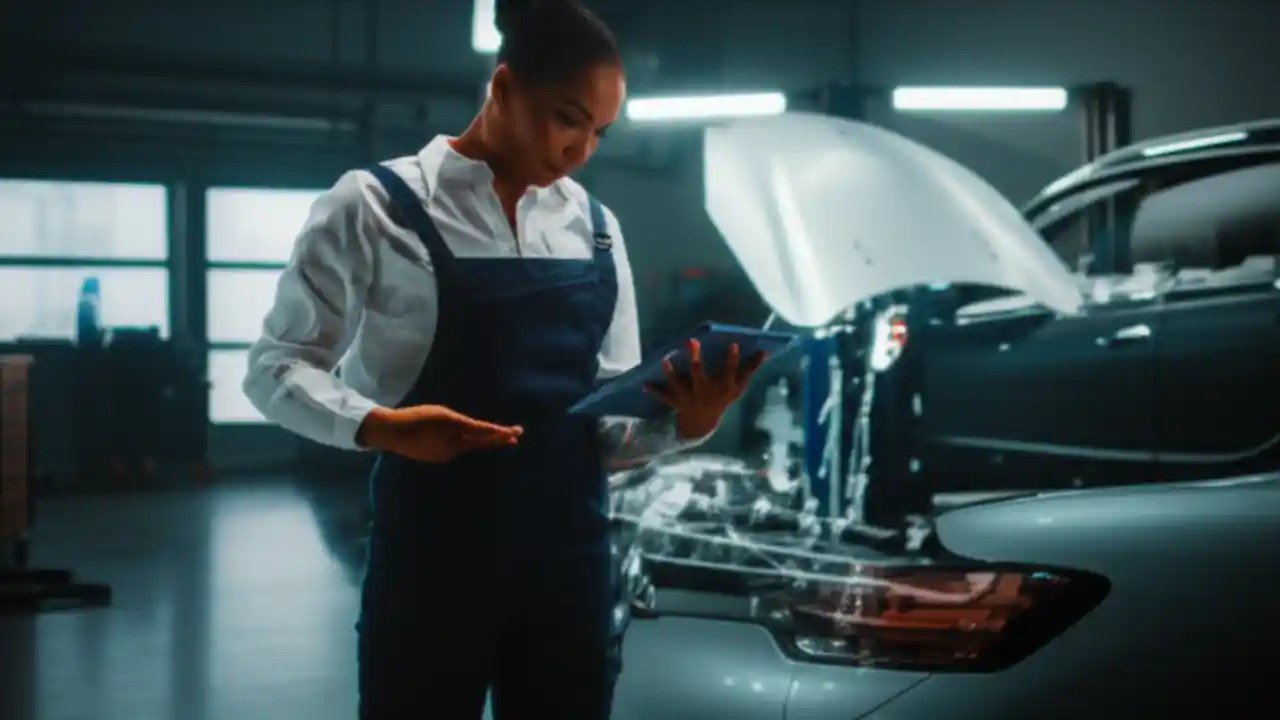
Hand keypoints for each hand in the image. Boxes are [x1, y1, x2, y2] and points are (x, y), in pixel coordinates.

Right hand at [356, 405, 521, 463]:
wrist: (393, 432)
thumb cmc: (416, 416)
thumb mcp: (440, 413)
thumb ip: (459, 423)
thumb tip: (476, 431)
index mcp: (452, 428)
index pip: (480, 430)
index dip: (497, 432)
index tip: (513, 433)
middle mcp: (452, 445)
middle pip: (480, 442)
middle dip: (499, 438)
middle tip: (517, 435)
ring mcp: (445, 454)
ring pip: (469, 446)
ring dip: (483, 441)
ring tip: (501, 437)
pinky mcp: (439, 458)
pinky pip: (456, 450)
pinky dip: (464, 444)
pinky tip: (460, 440)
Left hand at [644, 339, 766, 439]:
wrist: (702, 426)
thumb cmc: (721, 399)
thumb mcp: (737, 387)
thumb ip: (750, 369)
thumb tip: (764, 351)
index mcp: (724, 388)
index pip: (731, 372)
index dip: (732, 360)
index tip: (733, 344)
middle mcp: (707, 393)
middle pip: (700, 375)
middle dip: (696, 360)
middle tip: (691, 340)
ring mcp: (690, 398)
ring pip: (679, 385)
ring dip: (671, 374)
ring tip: (665, 360)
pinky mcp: (676, 401)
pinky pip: (664, 396)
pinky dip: (654, 390)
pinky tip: (644, 384)